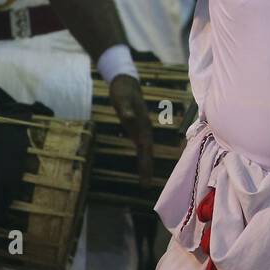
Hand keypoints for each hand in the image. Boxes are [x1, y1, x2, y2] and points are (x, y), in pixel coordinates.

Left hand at [109, 74, 153, 191]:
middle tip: (145, 186)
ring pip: (145, 151)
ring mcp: (141, 129)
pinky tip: (141, 165)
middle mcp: (144, 129)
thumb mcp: (122, 99)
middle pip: (147, 152)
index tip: (145, 178)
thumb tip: (129, 118)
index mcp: (142, 125)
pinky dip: (142, 157)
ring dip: (146, 165)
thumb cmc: (123, 91)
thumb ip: (126, 109)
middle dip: (147, 169)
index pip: (145, 148)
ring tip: (145, 181)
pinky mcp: (136, 129)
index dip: (146, 163)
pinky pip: (141, 147)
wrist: (126, 83)